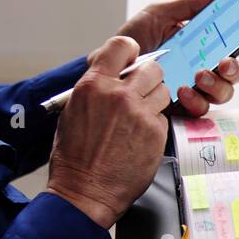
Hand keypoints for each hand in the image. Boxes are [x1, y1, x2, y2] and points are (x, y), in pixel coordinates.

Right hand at [45, 36, 169, 227]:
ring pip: (163, 92)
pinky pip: (164, 117)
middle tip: (139, 95)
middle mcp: (118, 95)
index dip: (131, 53)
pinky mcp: (156, 132)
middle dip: (148, 80)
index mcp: (93, 85)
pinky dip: (155, 125)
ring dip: (154, 102)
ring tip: (138, 119)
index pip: (121, 46)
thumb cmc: (74, 157)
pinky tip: (139, 138)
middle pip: (152, 68)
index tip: (133, 60)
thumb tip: (111, 76)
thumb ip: (95, 89)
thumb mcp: (74, 112)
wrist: (85, 192)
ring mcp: (140, 113)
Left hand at [116, 0, 238, 116]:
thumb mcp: (158, 14)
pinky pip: (201, 110)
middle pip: (233, 72)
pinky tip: (182, 91)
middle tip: (223, 62)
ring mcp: (193, 90)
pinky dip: (196, 100)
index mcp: (200, 45)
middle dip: (234, 68)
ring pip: (223, 93)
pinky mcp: (182, 109)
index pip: (230, 45)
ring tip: (198, 76)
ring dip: (216, 85)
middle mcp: (201, 68)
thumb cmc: (133, 41)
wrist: (107, 69)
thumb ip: (189, 4)